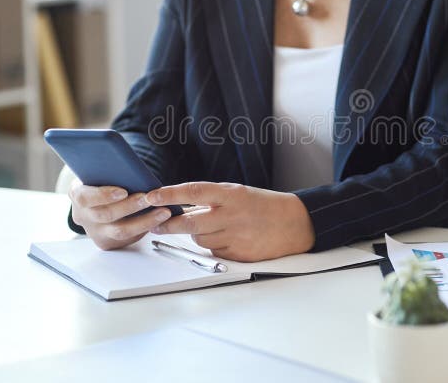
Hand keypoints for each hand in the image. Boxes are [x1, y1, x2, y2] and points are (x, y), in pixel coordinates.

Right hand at [69, 180, 172, 250]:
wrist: (101, 198)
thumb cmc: (104, 180)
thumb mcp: (101, 172)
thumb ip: (109, 170)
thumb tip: (129, 164)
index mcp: (77, 194)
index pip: (85, 197)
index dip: (103, 195)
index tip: (123, 191)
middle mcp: (83, 216)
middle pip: (105, 215)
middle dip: (130, 207)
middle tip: (149, 199)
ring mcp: (95, 232)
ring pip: (120, 231)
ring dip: (144, 221)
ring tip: (162, 211)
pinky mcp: (109, 242)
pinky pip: (128, 238)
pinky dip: (146, 228)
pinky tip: (161, 220)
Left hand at [144, 182, 314, 261]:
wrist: (295, 224)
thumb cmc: (265, 205)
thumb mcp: (239, 193)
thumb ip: (212, 199)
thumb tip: (182, 206)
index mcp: (232, 195)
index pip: (194, 192)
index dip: (170, 195)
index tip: (152, 196)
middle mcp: (232, 215)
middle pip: (190, 223)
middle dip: (169, 224)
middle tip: (155, 224)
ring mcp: (236, 237)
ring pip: (200, 240)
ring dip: (198, 235)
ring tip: (213, 227)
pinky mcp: (239, 256)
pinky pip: (214, 252)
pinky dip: (214, 246)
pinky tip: (228, 239)